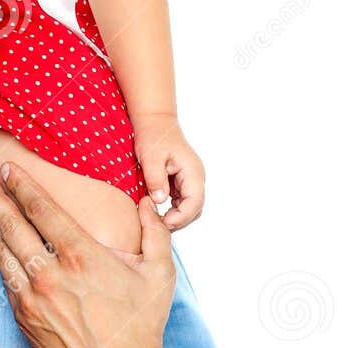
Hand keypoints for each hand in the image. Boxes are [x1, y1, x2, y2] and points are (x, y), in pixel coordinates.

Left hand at [0, 162, 175, 347]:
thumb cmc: (141, 327)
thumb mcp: (160, 274)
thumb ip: (155, 231)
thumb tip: (147, 201)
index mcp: (82, 256)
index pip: (41, 209)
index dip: (21, 184)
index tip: (8, 168)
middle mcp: (51, 273)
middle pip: (13, 224)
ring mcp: (33, 297)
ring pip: (2, 249)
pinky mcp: (24, 317)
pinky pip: (4, 277)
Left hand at [132, 112, 204, 229]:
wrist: (154, 122)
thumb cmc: (153, 136)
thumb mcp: (150, 156)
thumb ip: (155, 178)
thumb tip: (159, 200)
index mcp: (192, 171)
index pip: (195, 202)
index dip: (181, 216)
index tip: (163, 221)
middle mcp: (196, 177)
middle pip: (196, 208)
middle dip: (179, 220)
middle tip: (158, 224)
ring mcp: (190, 180)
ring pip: (190, 207)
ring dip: (176, 216)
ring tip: (157, 219)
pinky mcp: (182, 182)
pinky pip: (182, 201)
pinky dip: (173, 209)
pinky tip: (158, 210)